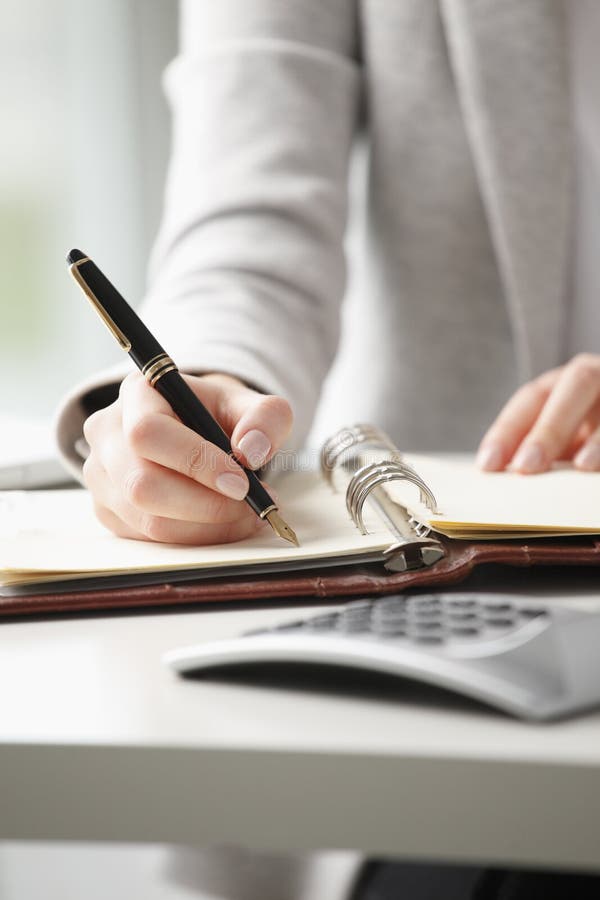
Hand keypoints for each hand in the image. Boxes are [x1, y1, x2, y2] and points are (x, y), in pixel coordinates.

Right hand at [82, 371, 291, 542]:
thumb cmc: (218, 414)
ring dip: (207, 528)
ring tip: (246, 516)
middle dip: (206, 506)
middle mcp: (107, 432)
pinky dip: (195, 539)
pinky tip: (223, 524)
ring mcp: (101, 475)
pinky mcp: (108, 509)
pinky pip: (149, 539)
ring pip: (148, 520)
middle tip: (251, 507)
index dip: (195, 462)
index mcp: (137, 392)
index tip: (241, 482)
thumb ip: (264, 417)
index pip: (148, 432)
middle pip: (142, 484)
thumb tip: (251, 450)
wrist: (195, 427)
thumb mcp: (250, 403)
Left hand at [477, 353, 599, 473]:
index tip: (488, 465)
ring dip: (599, 436)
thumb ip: (543, 454)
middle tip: (527, 465)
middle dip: (550, 427)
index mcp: (564, 383)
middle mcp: (597, 376)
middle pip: (576, 386)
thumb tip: (507, 479)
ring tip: (584, 465)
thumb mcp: (565, 440)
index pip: (531, 399)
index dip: (507, 429)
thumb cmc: (589, 434)